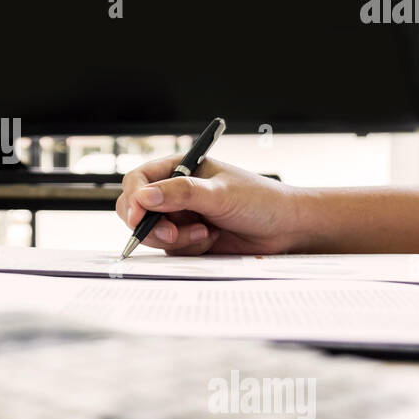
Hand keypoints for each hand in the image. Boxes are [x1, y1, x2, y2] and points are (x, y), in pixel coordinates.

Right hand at [116, 156, 304, 254]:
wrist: (285, 229)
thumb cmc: (259, 200)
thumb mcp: (219, 194)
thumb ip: (181, 194)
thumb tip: (145, 196)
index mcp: (179, 169)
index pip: (139, 180)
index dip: (133, 199)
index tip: (138, 216)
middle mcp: (175, 192)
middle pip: (138, 210)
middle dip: (151, 225)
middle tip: (172, 234)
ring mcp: (180, 216)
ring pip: (153, 233)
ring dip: (178, 239)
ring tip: (207, 233)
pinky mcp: (188, 239)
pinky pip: (172, 249)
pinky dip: (189, 248)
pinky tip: (212, 239)